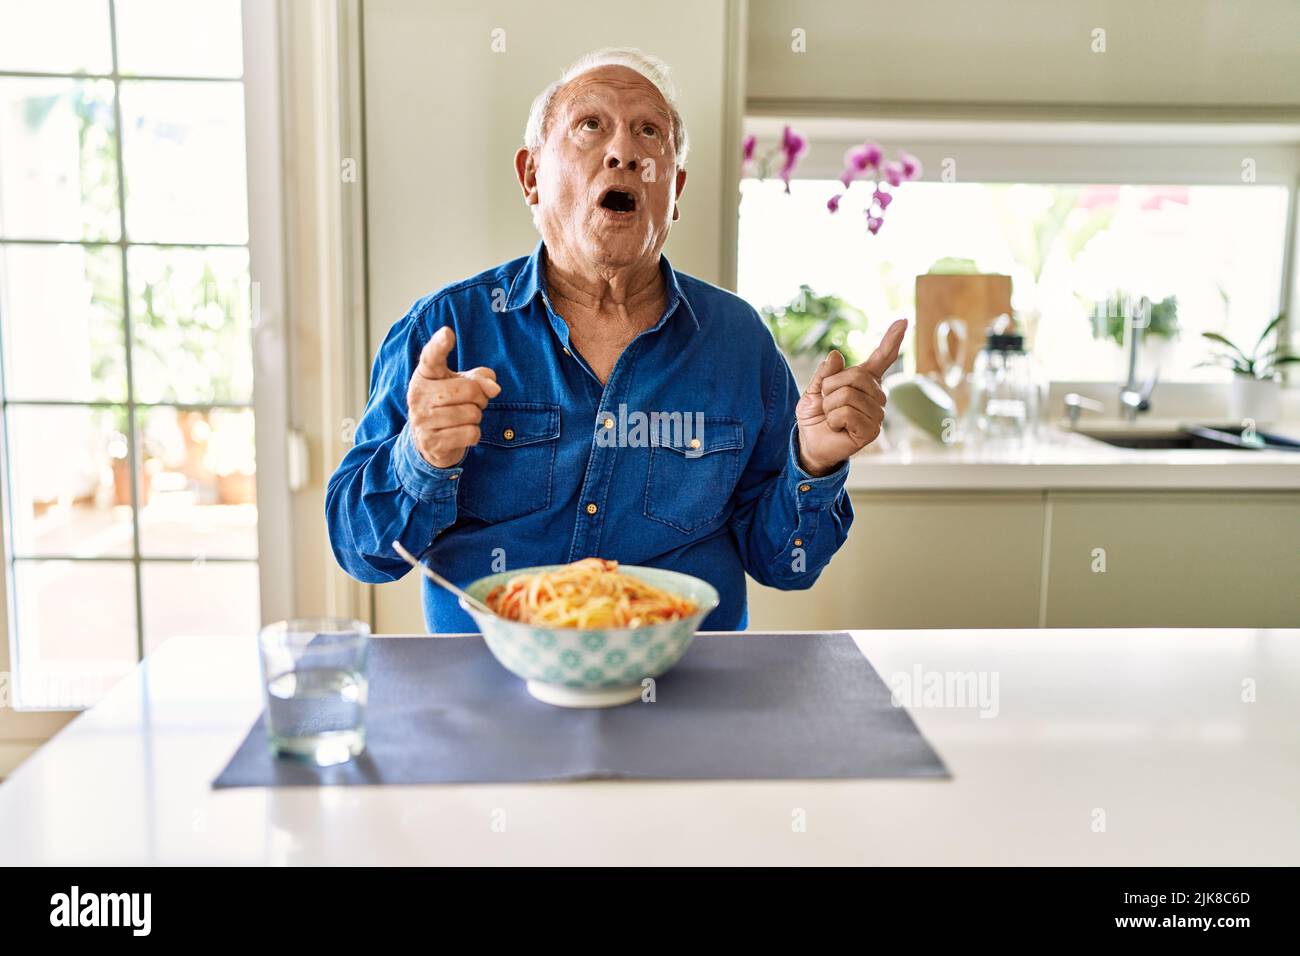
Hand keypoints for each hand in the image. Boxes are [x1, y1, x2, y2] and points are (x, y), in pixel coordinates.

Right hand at [407, 326, 500, 467]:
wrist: (428, 441)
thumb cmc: (448, 404)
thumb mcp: (462, 385)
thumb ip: (479, 378)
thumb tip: (493, 388)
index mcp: (424, 375)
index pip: (431, 357)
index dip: (440, 345)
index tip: (447, 333)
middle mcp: (418, 395)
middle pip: (468, 390)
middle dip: (480, 397)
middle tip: (472, 402)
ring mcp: (422, 420)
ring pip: (472, 413)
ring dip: (476, 417)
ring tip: (464, 418)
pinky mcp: (431, 442)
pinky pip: (471, 433)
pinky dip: (474, 434)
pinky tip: (461, 433)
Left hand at [795, 319, 907, 475]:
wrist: (810, 443)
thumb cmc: (815, 416)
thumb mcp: (814, 390)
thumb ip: (825, 374)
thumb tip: (836, 355)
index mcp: (864, 381)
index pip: (882, 358)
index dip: (892, 339)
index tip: (903, 321)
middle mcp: (876, 395)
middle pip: (855, 376)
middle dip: (830, 388)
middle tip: (827, 403)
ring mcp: (876, 414)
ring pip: (848, 395)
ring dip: (830, 406)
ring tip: (831, 417)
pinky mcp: (871, 431)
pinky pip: (848, 413)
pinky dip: (834, 419)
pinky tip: (837, 427)